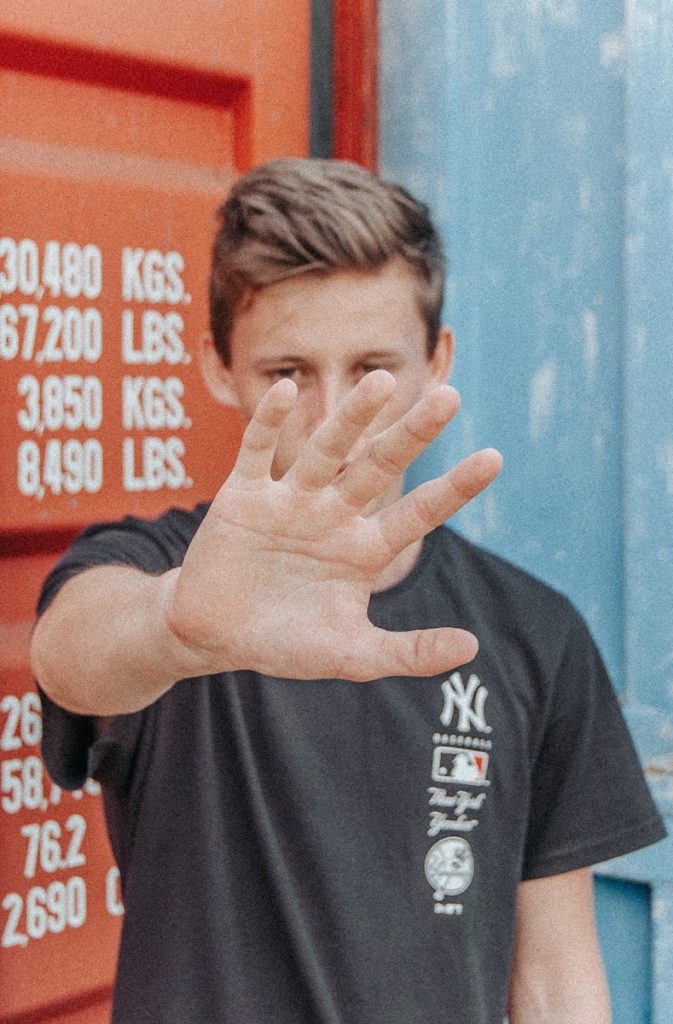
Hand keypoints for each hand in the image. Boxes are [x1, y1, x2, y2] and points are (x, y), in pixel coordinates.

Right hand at [166, 371, 501, 680]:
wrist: (214, 636)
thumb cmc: (284, 644)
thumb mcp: (350, 655)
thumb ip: (408, 652)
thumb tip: (473, 646)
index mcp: (362, 549)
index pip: (417, 513)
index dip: (454, 488)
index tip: (495, 458)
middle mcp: (332, 514)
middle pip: (378, 466)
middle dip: (412, 435)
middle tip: (450, 398)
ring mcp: (288, 500)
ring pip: (324, 449)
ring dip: (351, 417)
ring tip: (381, 382)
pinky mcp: (242, 496)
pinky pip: (256, 451)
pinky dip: (267, 422)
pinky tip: (287, 391)